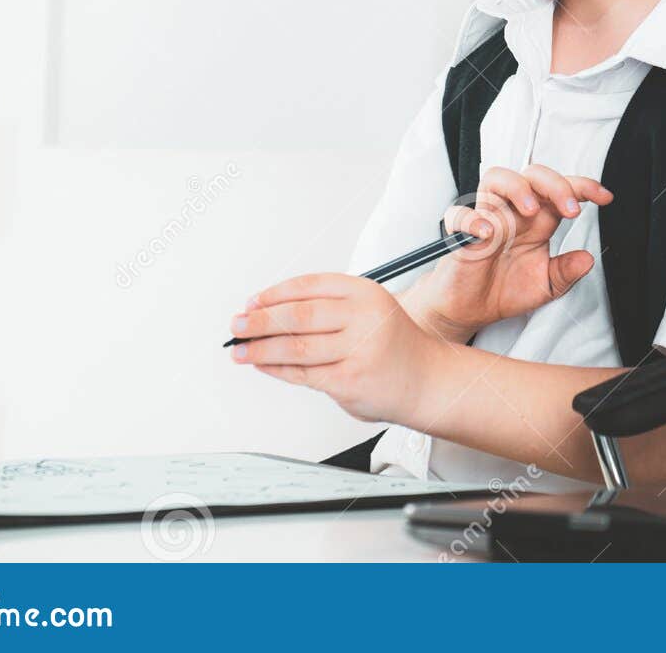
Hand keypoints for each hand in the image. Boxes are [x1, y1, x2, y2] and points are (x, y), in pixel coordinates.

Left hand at [229, 273, 442, 424]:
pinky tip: (264, 365)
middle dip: (260, 321)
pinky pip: (303, 373)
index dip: (274, 294)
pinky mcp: (350, 379)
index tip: (252, 303)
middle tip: (238, 325)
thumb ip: (329, 308)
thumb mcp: (369, 310)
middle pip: (298, 314)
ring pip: (295, 346)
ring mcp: (358, 348)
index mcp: (364, 292)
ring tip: (241, 350)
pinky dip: (277, 368)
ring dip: (260, 348)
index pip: (308, 286)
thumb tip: (269, 312)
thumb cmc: (393, 345)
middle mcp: (362, 316)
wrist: (427, 380)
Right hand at [402, 164, 612, 341]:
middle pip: (533, 175)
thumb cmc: (505, 290)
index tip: (605, 197)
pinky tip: (488, 234)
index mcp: (538, 221)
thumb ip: (566, 272)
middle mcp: (514, 213)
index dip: (583, 187)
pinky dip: (473, 219)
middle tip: (570, 209)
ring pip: (496, 178)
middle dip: (555, 185)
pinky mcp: (461, 234)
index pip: (561, 191)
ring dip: (516, 187)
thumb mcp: (545, 285)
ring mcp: (487, 218)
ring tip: (530, 210)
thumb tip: (588, 259)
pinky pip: (460, 214)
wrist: (470, 311)